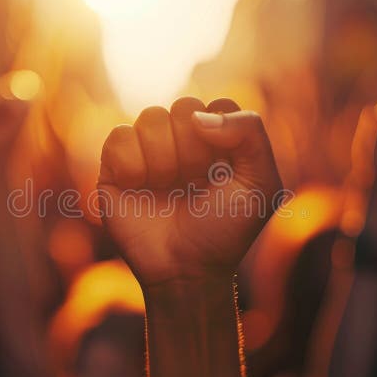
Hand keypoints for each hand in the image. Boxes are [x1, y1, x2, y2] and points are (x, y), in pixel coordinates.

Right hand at [98, 97, 282, 288]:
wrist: (184, 270)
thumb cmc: (224, 230)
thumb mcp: (261, 186)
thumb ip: (251, 134)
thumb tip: (199, 117)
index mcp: (218, 137)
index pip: (219, 106)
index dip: (223, 139)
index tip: (223, 175)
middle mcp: (181, 137)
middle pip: (185, 107)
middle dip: (195, 152)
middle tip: (195, 185)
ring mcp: (148, 148)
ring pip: (151, 117)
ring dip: (165, 160)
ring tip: (169, 190)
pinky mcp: (115, 164)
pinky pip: (120, 136)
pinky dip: (133, 166)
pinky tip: (141, 189)